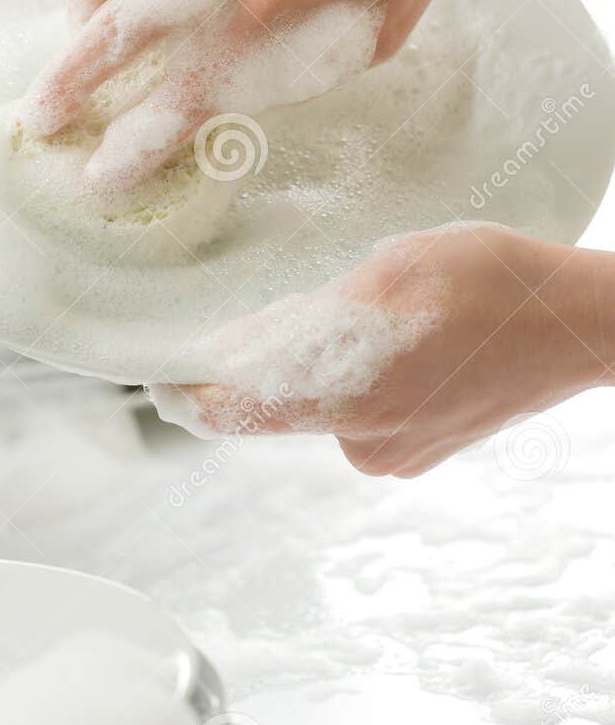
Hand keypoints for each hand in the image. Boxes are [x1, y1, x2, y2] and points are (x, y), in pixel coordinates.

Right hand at [22, 0, 494, 190]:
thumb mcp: (373, 34)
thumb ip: (301, 69)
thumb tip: (232, 98)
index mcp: (269, 14)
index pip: (175, 102)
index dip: (129, 150)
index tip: (97, 178)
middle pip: (111, 37)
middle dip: (64, 88)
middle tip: (41, 119)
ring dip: (80, 15)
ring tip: (83, 36)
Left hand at [151, 225, 614, 477]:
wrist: (583, 327)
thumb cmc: (497, 285)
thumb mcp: (393, 272)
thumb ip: (310, 317)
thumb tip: (239, 349)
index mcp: (350, 401)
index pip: (234, 413)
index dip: (185, 393)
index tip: (152, 372)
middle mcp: (364, 441)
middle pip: (277, 404)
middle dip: (268, 361)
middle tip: (288, 307)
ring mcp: (395, 451)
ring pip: (322, 403)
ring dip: (325, 365)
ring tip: (380, 314)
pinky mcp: (419, 451)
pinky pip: (362, 412)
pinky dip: (364, 378)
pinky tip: (407, 341)